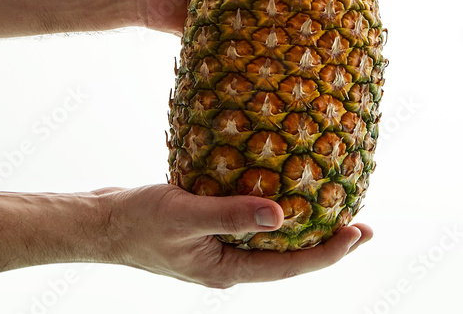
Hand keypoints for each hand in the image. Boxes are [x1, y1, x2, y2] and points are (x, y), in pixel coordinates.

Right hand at [94, 184, 371, 287]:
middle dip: (327, 242)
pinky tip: (286, 192)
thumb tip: (281, 216)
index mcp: (225, 271)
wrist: (98, 222)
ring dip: (304, 226)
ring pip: (272, 242)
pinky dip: (276, 212)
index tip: (358, 232)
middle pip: (288, 257)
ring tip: (336, 207)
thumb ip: (231, 214)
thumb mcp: (184, 213)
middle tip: (364, 225)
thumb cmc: (135, 220)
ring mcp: (220, 251)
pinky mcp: (211, 232)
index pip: (289, 265)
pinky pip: (252, 225)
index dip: (327, 252)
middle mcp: (228, 265)